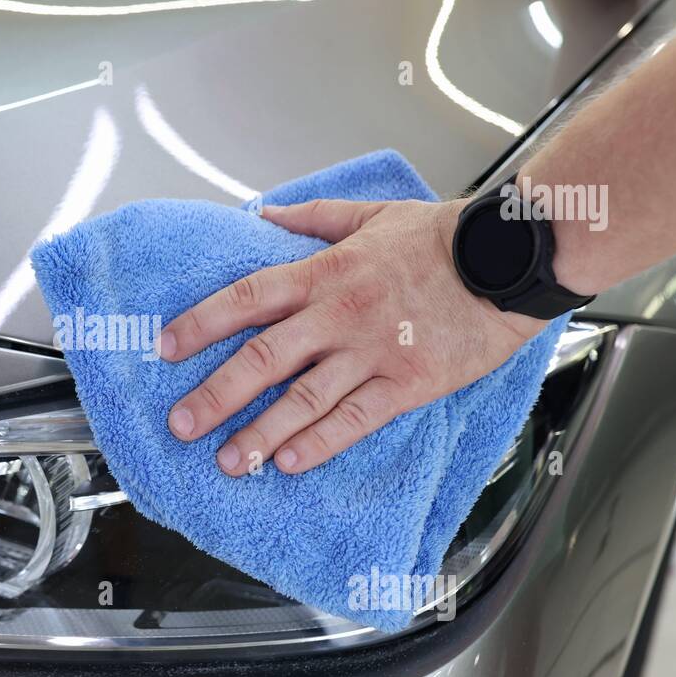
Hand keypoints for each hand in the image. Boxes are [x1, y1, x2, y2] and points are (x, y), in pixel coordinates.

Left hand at [158, 197, 545, 475]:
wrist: (508, 259)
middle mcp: (339, 315)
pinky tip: (290, 463)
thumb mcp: (370, 213)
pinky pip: (356, 419)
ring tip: (226, 461)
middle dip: (215, 395)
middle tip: (180, 424)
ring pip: (303, 399)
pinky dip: (321, 443)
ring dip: (259, 433)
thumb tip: (264, 214)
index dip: (202, 324)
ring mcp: (372, 352)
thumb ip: (312, 217)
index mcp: (324, 273)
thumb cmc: (440, 237)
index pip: (247, 299)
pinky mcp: (407, 383)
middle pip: (262, 359)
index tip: (167, 348)